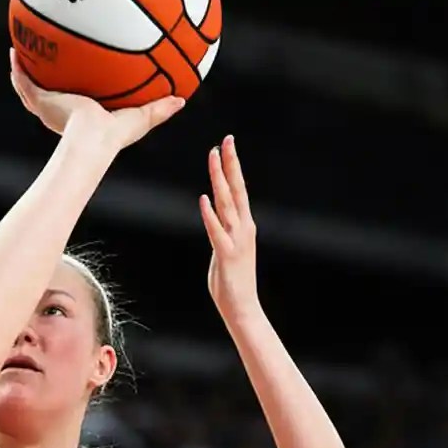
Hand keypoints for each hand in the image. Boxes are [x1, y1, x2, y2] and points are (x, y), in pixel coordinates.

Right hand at [9, 49, 184, 151]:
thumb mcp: (141, 117)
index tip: (81, 79)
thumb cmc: (115, 135)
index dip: (77, 93)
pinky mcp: (41, 101)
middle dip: (49, 82)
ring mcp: (49, 107)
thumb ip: (159, 109)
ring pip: (32, 88)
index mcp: (84, 117)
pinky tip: (14, 51)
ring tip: (22, 54)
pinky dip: (17, 68)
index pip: (79, 103)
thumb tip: (181, 100)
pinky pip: (24, 82)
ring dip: (27, 72)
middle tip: (49, 66)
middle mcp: (63, 113)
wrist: (92, 138)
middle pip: (52, 95)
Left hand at [200, 136, 259, 320]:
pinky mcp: (227, 254)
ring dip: (219, 180)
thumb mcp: (227, 247)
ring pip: (227, 204)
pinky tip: (203, 200)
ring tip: (213, 159)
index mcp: (244, 225)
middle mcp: (244, 228)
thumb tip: (214, 211)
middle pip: (236, 190)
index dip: (233, 165)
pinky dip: (210, 215)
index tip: (227, 144)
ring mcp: (236, 240)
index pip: (238, 189)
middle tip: (225, 140)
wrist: (242, 306)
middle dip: (230, 164)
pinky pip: (216, 231)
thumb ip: (222, 228)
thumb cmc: (231, 279)